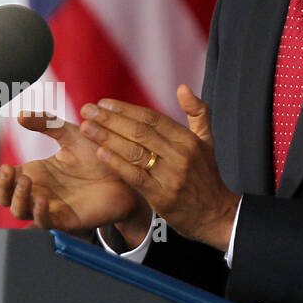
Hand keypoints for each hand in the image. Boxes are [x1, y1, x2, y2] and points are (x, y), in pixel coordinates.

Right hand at [0, 112, 149, 235]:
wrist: (129, 172)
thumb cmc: (99, 155)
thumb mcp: (70, 133)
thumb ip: (46, 123)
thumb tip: (19, 116)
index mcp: (35, 172)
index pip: (3, 178)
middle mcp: (39, 191)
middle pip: (5, 197)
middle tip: (6, 170)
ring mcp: (52, 207)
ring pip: (21, 211)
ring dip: (18, 198)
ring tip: (24, 181)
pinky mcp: (68, 220)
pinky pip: (47, 222)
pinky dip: (40, 213)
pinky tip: (42, 198)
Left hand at [78, 85, 239, 252]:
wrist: (215, 214)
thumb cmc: (206, 176)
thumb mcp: (207, 141)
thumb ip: (197, 112)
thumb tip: (182, 87)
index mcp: (188, 139)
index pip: (152, 118)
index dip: (125, 109)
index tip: (103, 103)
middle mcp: (180, 154)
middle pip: (139, 132)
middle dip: (110, 119)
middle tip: (87, 110)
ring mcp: (170, 175)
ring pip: (134, 151)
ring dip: (107, 138)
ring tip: (87, 128)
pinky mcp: (161, 195)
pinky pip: (135, 176)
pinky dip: (117, 163)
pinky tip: (100, 153)